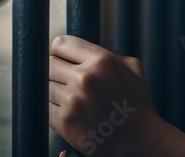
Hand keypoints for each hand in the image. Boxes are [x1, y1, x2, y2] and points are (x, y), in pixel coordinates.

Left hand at [48, 34, 158, 156]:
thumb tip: (79, 50)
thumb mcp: (131, 67)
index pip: (60, 44)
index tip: (65, 61)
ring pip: (44, 86)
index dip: (61, 53)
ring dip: (55, 92)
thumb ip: (106, 53)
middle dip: (57, 73)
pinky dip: (53, 109)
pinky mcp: (65, 122)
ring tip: (72, 100)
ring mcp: (74, 101)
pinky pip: (44, 107)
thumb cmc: (136, 102)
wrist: (139, 141)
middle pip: (49, 64)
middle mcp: (86, 78)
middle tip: (68, 83)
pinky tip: (69, 112)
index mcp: (102, 60)